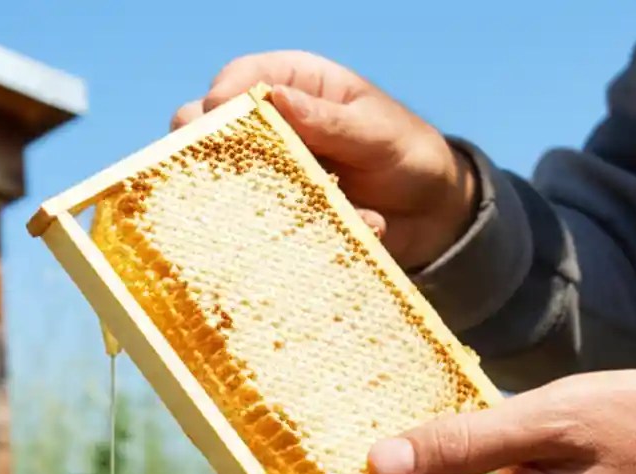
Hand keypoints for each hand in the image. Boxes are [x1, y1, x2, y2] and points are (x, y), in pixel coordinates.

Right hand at [171, 51, 477, 268]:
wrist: (431, 215)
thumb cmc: (407, 155)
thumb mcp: (376, 133)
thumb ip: (329, 120)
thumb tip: (277, 98)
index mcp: (295, 86)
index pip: (239, 78)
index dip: (222, 97)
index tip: (219, 118)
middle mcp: (269, 127)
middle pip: (204, 126)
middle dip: (205, 148)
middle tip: (226, 174)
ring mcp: (266, 171)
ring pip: (214, 178)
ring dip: (237, 197)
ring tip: (276, 210)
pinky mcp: (272, 213)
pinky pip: (248, 223)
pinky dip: (272, 234)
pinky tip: (320, 234)